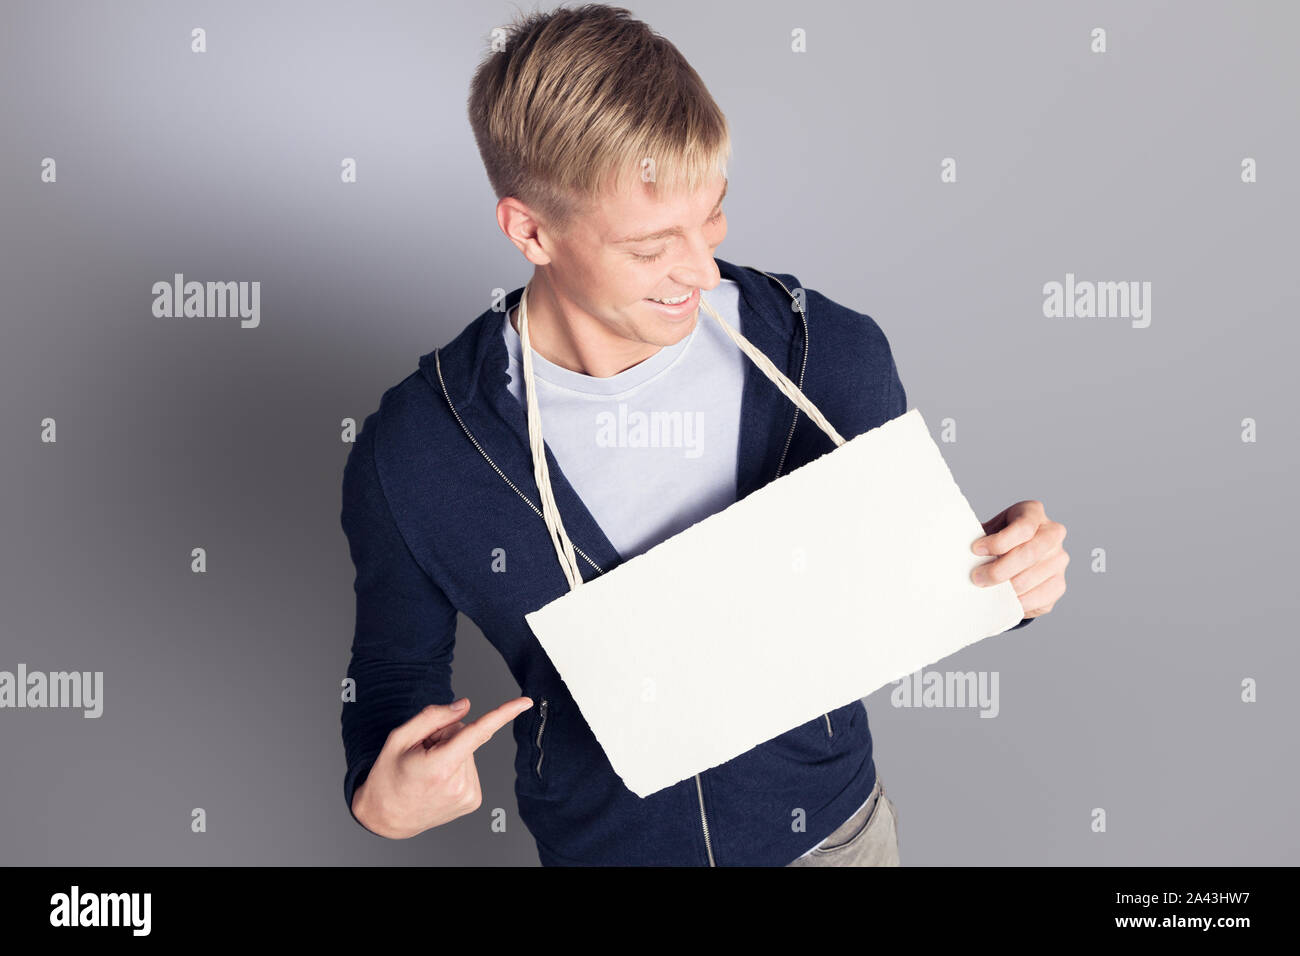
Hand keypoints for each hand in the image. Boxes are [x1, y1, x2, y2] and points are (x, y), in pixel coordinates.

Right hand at [352, 696, 533, 838]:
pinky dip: (456, 767)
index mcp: (440, 767)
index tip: (525, 703)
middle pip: (466, 736)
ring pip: (469, 752)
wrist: (386, 818)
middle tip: (423, 753)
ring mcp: (468, 795)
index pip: (478, 733)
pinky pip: (470, 767)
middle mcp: (459, 784)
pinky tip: (438, 778)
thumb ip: (433, 717)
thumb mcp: (399, 739)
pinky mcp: (473, 800)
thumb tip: (465, 706)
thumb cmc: (388, 777)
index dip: (503, 714)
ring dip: (450, 753)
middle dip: (446, 737)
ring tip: (428, 769)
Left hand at [970, 499, 1066, 618]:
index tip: (975, 550)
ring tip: (986, 589)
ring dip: (1004, 588)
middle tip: (977, 578)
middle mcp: (1053, 533)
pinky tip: (1003, 599)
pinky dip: (1018, 601)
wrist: (1011, 558)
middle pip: (1029, 554)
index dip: (998, 541)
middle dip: (998, 570)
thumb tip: (957, 550)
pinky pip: (1039, 597)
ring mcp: (1059, 559)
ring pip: (1030, 578)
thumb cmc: (995, 541)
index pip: (1023, 528)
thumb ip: (977, 536)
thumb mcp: (987, 531)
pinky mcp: (1059, 583)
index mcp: (1033, 512)